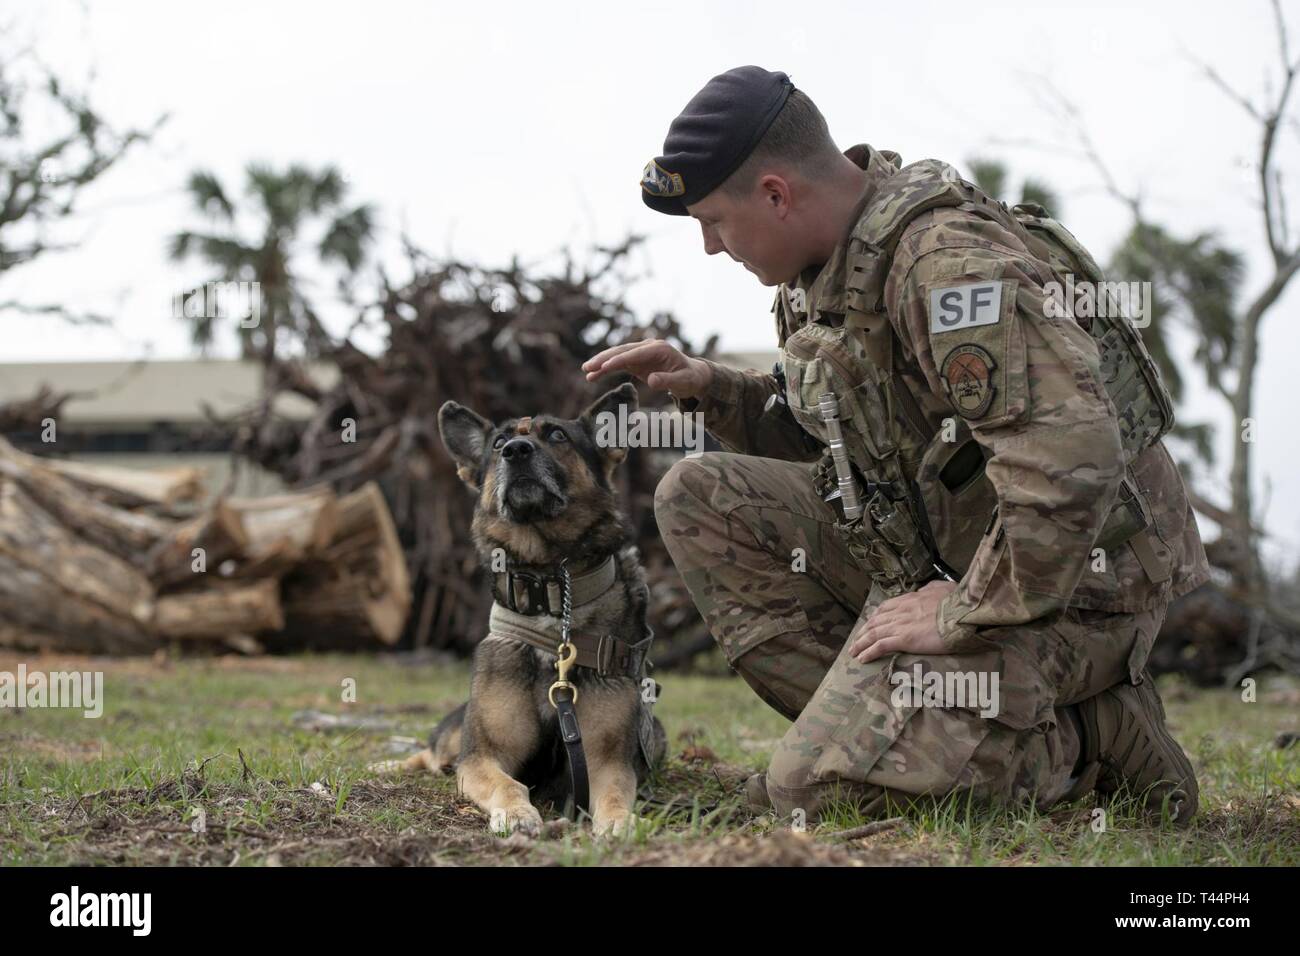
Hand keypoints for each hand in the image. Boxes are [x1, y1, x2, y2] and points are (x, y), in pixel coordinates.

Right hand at [582, 339, 712, 398]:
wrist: (692, 376)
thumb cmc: (689, 378)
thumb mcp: (683, 382)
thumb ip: (668, 381)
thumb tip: (651, 380)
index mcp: (659, 348)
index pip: (635, 353)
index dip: (619, 359)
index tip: (605, 367)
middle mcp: (648, 347)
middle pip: (622, 351)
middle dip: (604, 359)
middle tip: (588, 367)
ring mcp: (641, 353)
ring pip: (617, 355)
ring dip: (601, 363)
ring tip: (586, 371)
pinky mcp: (637, 361)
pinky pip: (618, 364)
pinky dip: (605, 369)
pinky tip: (593, 376)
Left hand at [848, 580, 958, 662]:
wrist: (963, 614)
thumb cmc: (958, 602)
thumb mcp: (942, 588)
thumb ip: (931, 588)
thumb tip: (926, 589)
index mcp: (910, 599)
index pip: (885, 607)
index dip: (875, 616)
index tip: (870, 623)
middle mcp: (901, 611)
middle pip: (875, 621)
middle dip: (863, 632)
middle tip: (856, 641)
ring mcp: (901, 625)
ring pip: (873, 633)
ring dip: (861, 644)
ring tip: (853, 652)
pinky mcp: (904, 639)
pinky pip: (880, 646)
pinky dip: (869, 652)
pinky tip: (862, 658)